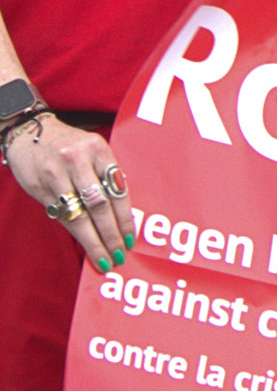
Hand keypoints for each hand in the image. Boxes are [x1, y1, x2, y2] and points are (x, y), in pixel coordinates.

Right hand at [5, 113, 131, 273]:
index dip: (125, 218)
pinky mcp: (38, 186)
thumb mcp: (94, 151)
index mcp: (98, 149)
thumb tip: (123, 214)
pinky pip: (59, 214)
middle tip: (118, 255)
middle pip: (99, 205)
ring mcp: (55, 174)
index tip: (130, 238)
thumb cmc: (70, 145)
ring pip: (78, 214)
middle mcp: (77, 160)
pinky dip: (74, 231)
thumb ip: (107, 176)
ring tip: (102, 257)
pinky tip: (83, 243)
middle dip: (110, 234)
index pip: (117, 190)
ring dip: (92, 240)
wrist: (31, 133)